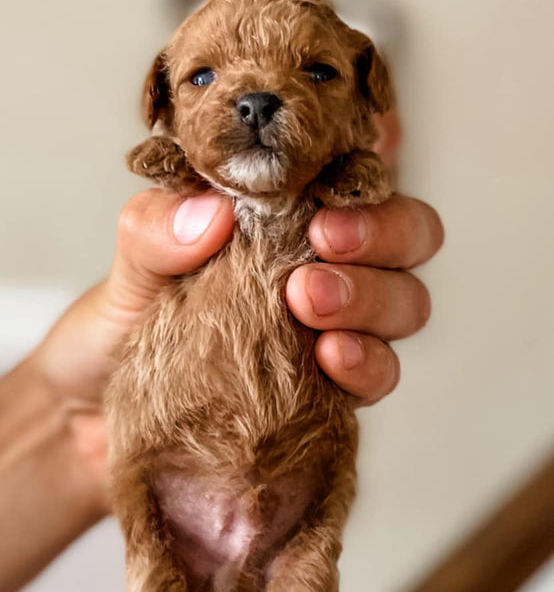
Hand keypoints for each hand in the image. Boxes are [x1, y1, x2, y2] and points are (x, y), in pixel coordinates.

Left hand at [32, 183, 441, 508]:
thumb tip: (211, 213)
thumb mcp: (129, 266)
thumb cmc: (127, 326)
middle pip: (411, 233)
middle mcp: (333, 265)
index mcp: (294, 214)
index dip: (365, 177)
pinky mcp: (340, 388)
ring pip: (407, 300)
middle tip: (323, 245)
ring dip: (372, 298)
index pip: (361, 176)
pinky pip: (384, 370)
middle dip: (383, 234)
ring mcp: (344, 326)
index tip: (323, 198)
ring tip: (309, 305)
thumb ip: (157, 228)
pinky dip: (368, 362)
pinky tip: (331, 360)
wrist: (103, 415)